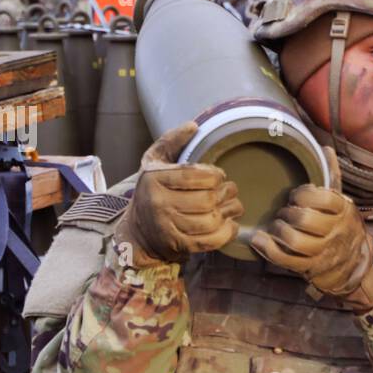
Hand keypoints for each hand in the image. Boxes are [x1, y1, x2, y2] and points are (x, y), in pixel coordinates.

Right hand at [113, 121, 243, 266]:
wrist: (138, 232)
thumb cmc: (152, 190)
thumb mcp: (154, 161)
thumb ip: (172, 141)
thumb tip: (194, 126)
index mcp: (155, 178)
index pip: (197, 175)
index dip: (216, 175)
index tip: (219, 176)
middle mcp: (159, 203)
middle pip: (207, 199)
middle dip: (227, 194)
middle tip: (231, 192)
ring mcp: (167, 227)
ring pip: (211, 220)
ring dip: (230, 212)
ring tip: (233, 206)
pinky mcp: (178, 245)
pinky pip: (211, 240)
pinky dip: (227, 232)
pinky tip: (230, 223)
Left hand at [249, 147, 372, 311]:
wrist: (356, 261)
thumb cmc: (342, 225)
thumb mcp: (342, 200)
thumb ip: (332, 176)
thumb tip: (325, 149)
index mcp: (343, 211)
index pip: (323, 199)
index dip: (304, 194)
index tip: (296, 195)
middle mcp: (334, 232)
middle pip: (305, 220)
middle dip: (288, 213)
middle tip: (283, 211)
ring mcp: (323, 252)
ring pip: (296, 242)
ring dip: (279, 231)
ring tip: (276, 225)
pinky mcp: (310, 267)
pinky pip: (286, 260)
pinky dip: (268, 249)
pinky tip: (259, 239)